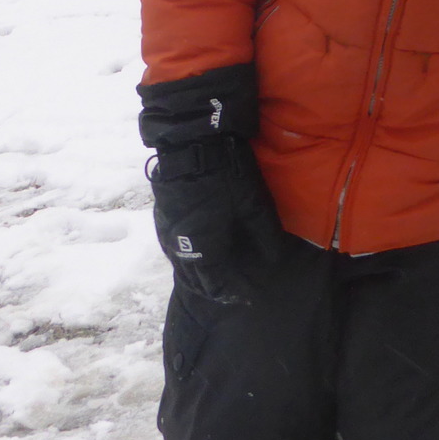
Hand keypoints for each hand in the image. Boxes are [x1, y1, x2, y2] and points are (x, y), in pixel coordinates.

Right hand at [140, 65, 286, 301]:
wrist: (191, 143)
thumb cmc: (227, 175)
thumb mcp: (254, 207)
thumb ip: (265, 237)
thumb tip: (274, 259)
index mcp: (203, 249)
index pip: (217, 284)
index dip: (234, 293)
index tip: (248, 296)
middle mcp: (179, 246)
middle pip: (195, 279)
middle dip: (214, 287)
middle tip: (233, 290)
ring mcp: (167, 230)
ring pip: (182, 264)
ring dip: (199, 273)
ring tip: (218, 274)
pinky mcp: (163, 215)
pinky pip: (176, 247)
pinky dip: (190, 255)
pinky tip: (203, 249)